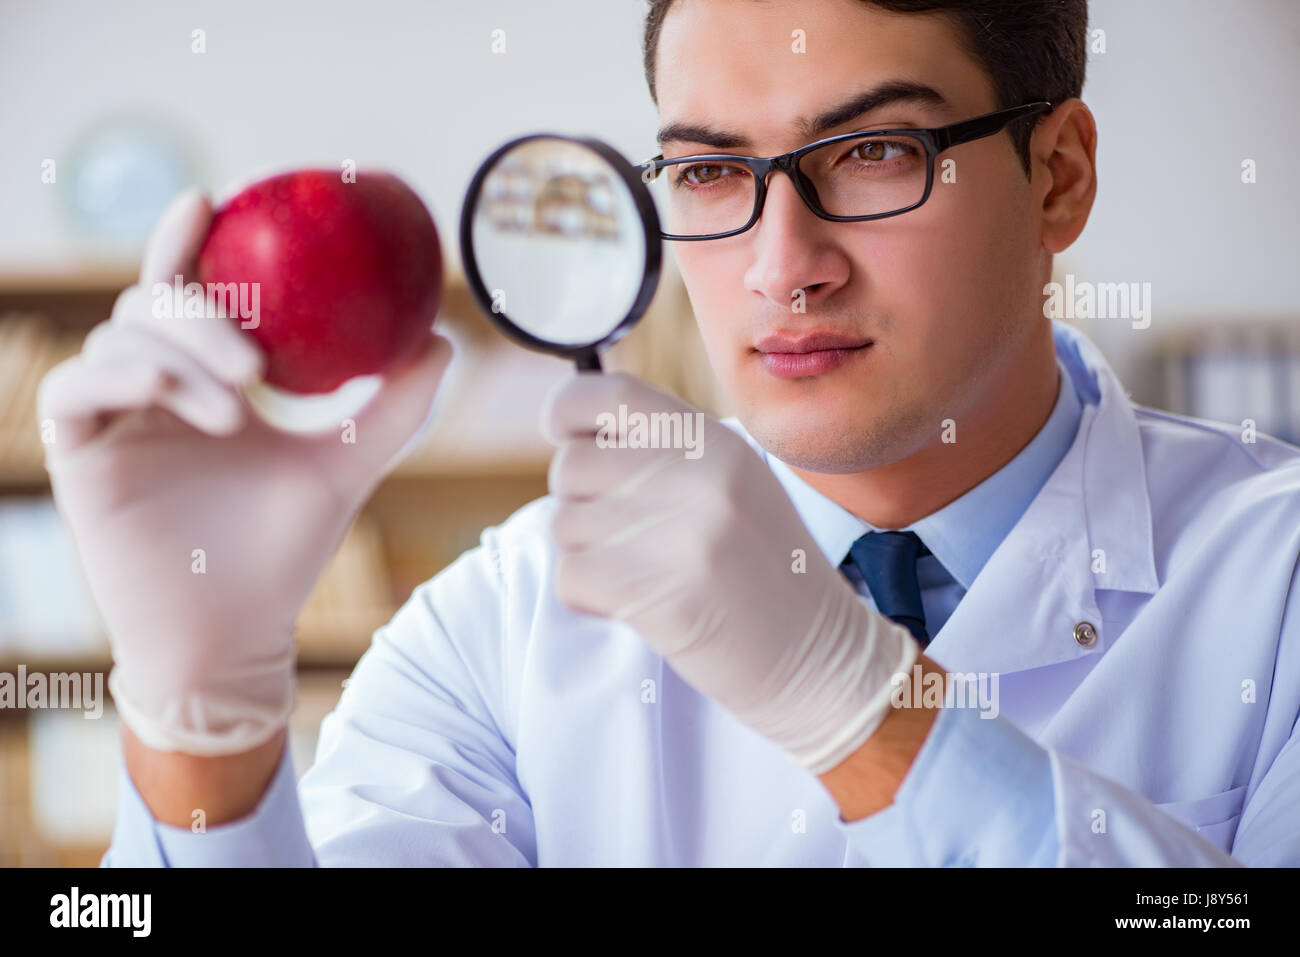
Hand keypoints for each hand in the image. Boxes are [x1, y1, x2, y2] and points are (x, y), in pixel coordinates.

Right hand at [37, 187, 453, 754]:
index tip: (218, 199)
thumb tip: (441, 339)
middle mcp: (152, 388)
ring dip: (179, 355)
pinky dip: (128, 380)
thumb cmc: (285, 549)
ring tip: (239, 407)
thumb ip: (393, 404)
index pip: (188, 288)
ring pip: (118, 338)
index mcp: (205, 377)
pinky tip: (188, 407)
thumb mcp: (349, 464)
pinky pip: (76, 389)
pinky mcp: (77, 455)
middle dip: (200, 312)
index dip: (189, 238)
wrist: (239, 630)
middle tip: (258, 360)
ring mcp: (112, 419)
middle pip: (150, 303)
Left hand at [542, 371, 921, 773]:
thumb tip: (573, 434)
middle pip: (572, 465)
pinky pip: (572, 576)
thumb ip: (665, 450)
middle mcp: (699, 475)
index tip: (561, 436)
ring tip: (647, 573)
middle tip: (626, 537)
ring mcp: (682, 533)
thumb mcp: (733, 483)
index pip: (608, 395)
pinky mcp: (662, 593)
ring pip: (566, 524)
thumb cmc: (765, 572)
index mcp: (714, 440)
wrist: (821, 657)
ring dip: (588, 554)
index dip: (565, 412)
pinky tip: (638, 605)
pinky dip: (590, 598)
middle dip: (581, 504)